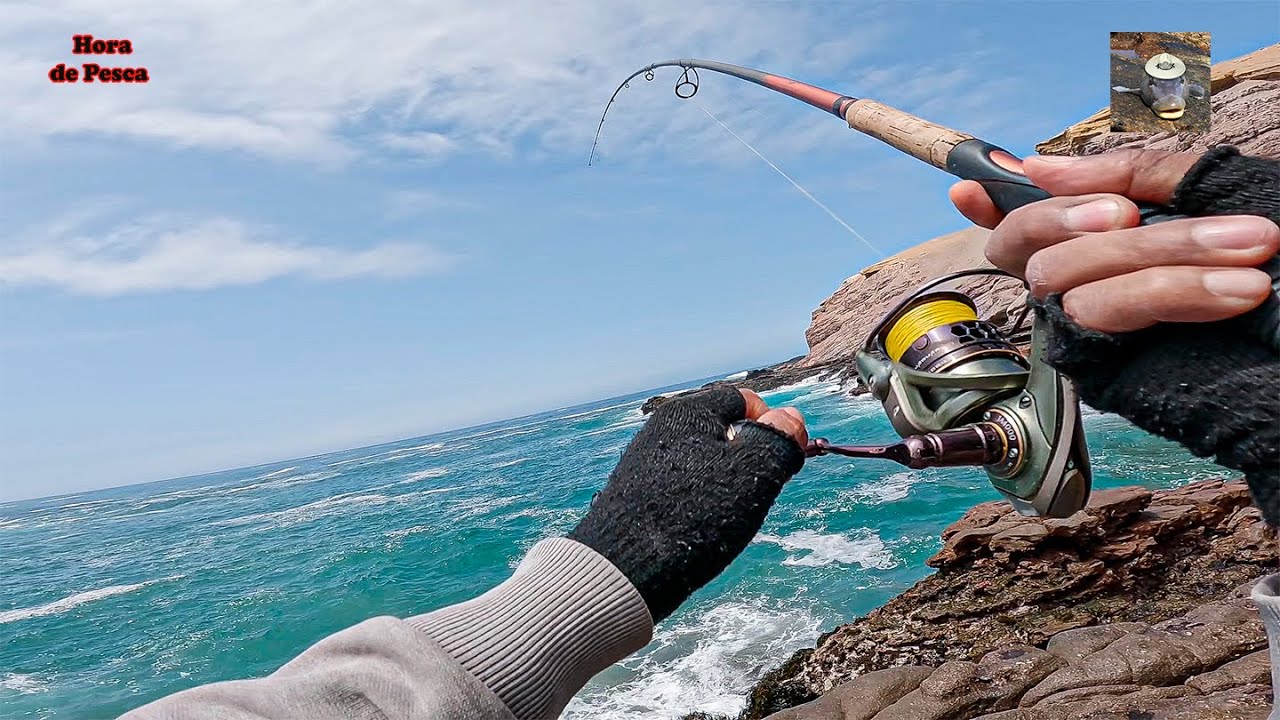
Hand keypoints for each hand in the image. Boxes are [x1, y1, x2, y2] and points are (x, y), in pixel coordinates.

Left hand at [568, 385, 806, 621]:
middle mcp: (661, 428)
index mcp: (688, 412)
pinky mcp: (637, 490)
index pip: (743, 400)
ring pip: (704, 460)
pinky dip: (700, 499)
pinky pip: (682, 484)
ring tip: (729, 514)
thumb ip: (777, 441)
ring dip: (726, 481)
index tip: (783, 458)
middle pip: (723, 430)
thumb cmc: (694, 515)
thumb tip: (791, 418)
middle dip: (749, 457)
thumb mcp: (752, 474)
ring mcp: (645, 460)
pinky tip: (701, 526)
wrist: (624, 568)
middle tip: (759, 490)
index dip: (771, 424)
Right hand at [949, 149, 1278, 332]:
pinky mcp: (1104, 369)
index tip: (966, 183)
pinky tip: (1238, 293)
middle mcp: (1090, 279)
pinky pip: (1096, 313)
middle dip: (1069, 213)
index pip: (1027, 217)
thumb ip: (1131, 176)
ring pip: (1061, 273)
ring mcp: (1092, 326)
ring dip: (1161, 252)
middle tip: (1135, 212)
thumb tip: (1034, 167)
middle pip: (1024, 239)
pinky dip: (1166, 291)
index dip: (992, 199)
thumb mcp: (1211, 187)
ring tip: (1256, 251)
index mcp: (1111, 238)